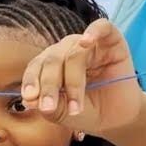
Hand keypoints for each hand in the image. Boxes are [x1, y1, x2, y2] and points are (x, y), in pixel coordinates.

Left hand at [20, 19, 145, 138]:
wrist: (116, 119)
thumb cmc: (86, 112)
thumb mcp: (61, 113)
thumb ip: (46, 104)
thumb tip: (29, 99)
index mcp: (50, 65)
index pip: (35, 66)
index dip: (30, 81)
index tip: (29, 99)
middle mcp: (67, 50)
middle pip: (52, 61)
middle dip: (49, 86)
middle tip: (50, 108)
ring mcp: (89, 44)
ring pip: (73, 54)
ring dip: (72, 82)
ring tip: (75, 107)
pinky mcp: (112, 41)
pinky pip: (102, 27)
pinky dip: (94, 31)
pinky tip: (87, 41)